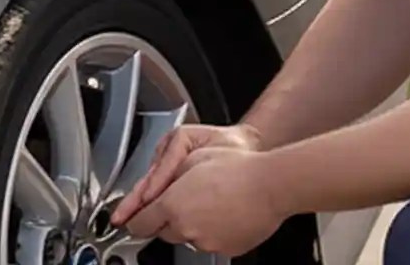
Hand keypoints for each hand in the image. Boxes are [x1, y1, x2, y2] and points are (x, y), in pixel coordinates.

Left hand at [119, 147, 285, 256]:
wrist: (272, 184)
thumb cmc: (239, 167)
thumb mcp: (194, 159)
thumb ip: (166, 180)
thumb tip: (154, 192)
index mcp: (173, 205)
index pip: (139, 223)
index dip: (138, 218)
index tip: (137, 218)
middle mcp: (185, 228)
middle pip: (164, 232)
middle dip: (170, 218)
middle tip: (190, 198)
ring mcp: (206, 242)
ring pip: (189, 237)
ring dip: (194, 224)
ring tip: (216, 201)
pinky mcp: (225, 249)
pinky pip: (211, 242)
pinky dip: (215, 231)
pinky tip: (229, 212)